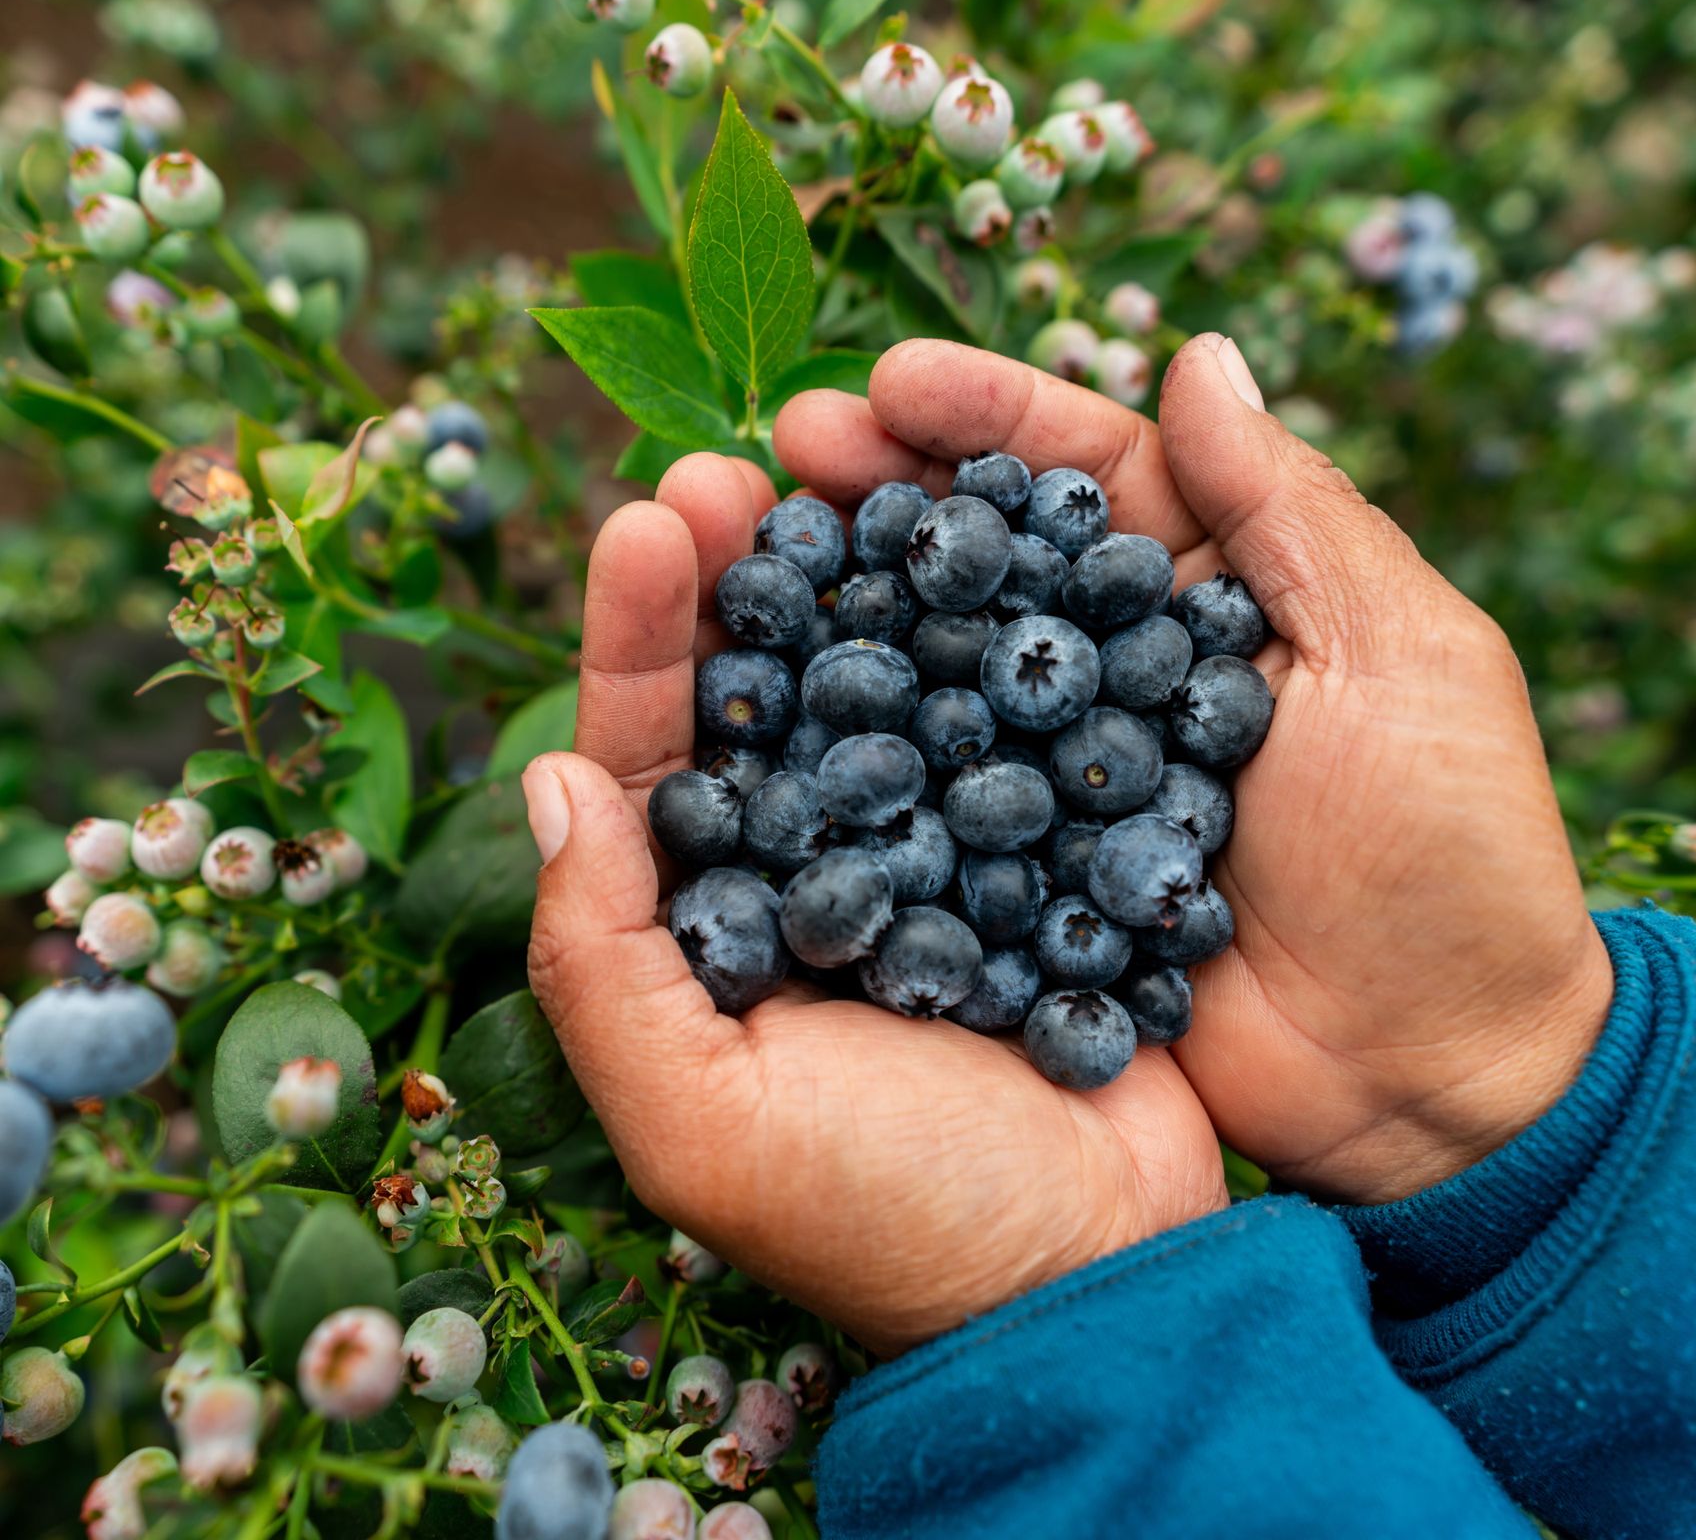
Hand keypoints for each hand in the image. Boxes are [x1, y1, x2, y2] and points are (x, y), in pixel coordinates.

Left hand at [523, 455, 1225, 1354]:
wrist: (1103, 1272)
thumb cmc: (894, 1215)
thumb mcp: (706, 1121)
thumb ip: (601, 964)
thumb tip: (551, 781)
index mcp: (707, 936)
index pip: (649, 763)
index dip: (640, 641)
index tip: (647, 517)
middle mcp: (807, 879)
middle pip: (758, 698)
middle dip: (736, 579)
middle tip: (733, 461)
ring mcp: (928, 856)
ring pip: (877, 688)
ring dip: (856, 580)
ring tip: (847, 470)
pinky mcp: (1038, 850)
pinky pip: (1001, 724)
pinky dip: (986, 638)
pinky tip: (985, 550)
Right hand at [776, 335, 1613, 1201]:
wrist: (1432, 1085)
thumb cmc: (1451, 859)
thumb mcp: (1401, 658)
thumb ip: (1291, 511)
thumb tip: (1199, 352)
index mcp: (1223, 593)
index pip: (1093, 473)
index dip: (991, 419)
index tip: (886, 381)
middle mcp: (1129, 672)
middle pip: (992, 553)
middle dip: (888, 492)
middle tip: (780, 450)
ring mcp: (1067, 781)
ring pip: (940, 667)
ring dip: (845, 606)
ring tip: (740, 552)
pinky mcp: (1028, 884)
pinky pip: (930, 805)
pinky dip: (855, 759)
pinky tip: (770, 713)